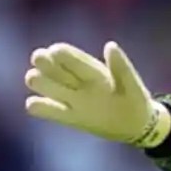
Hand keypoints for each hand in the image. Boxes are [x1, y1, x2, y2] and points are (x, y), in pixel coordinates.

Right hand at [24, 41, 170, 148]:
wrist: (137, 125)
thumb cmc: (136, 99)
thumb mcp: (132, 84)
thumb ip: (121, 67)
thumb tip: (110, 45)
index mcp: (96, 72)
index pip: (76, 60)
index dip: (65, 54)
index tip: (54, 49)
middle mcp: (81, 84)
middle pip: (59, 71)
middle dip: (47, 64)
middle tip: (38, 58)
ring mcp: (74, 100)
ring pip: (51, 88)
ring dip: (41, 82)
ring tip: (33, 77)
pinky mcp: (71, 118)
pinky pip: (51, 111)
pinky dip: (41, 107)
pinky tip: (32, 104)